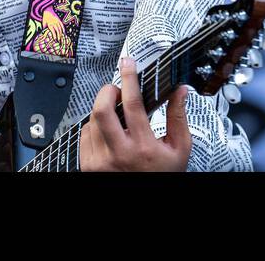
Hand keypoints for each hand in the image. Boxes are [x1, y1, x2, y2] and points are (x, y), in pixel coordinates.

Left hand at [79, 56, 191, 170]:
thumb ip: (178, 117)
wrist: (145, 201)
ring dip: (102, 110)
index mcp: (143, 147)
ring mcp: (100, 162)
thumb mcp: (179, 149)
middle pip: (101, 109)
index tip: (129, 63)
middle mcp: (119, 154)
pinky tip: (108, 132)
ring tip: (115, 114)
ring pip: (91, 121)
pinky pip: (85, 136)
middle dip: (107, 91)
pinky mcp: (88, 167)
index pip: (132, 103)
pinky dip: (95, 127)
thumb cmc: (163, 176)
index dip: (129, 77)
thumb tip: (180, 91)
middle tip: (116, 89)